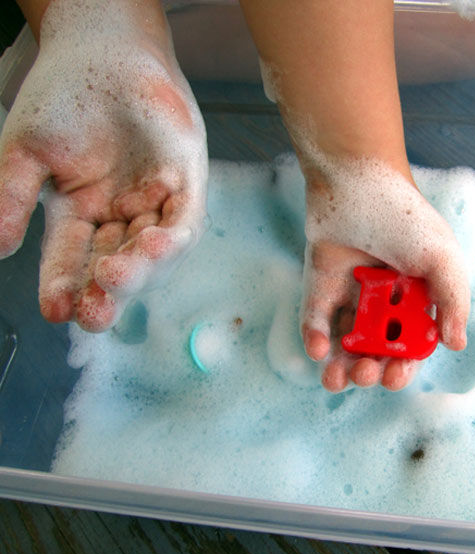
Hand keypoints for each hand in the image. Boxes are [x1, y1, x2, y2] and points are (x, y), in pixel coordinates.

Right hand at [0, 0, 206, 331]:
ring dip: (138, 269)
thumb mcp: (28, 149)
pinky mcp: (187, 182)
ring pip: (152, 249)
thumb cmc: (64, 95)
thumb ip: (12, 196)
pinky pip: (185, 218)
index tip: (54, 311)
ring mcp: (155, 200)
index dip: (63, 285)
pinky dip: (174, 236)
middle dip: (105, 291)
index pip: (71, 259)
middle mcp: (120, 215)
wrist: (104, 50)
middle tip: (93, 314)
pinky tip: (156, 245)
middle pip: (115, 263)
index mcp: (79, 213)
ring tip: (115, 278)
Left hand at [300, 162, 470, 391]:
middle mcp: (385, 301)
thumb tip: (456, 344)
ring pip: (346, 343)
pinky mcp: (320, 287)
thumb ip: (453, 301)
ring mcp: (351, 295)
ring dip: (341, 367)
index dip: (405, 365)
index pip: (411, 342)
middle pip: (378, 349)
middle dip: (372, 370)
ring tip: (336, 378)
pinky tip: (318, 349)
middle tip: (366, 373)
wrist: (354, 181)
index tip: (395, 375)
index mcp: (417, 297)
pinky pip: (316, 321)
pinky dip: (315, 339)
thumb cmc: (403, 218)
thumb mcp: (442, 258)